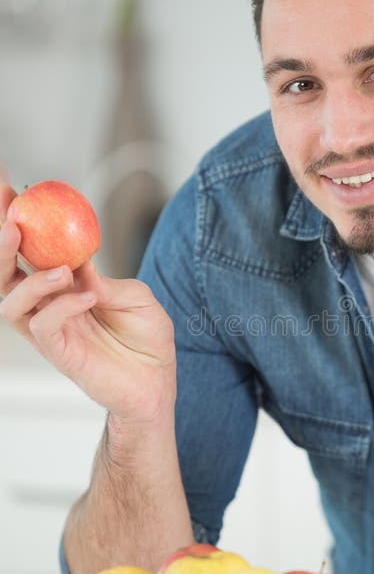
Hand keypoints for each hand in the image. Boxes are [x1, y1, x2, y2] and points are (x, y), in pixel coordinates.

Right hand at [0, 181, 175, 419]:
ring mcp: (50, 331)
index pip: (29, 253)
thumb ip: (106, 278)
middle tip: (11, 219)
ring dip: (31, 279)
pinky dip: (60, 306)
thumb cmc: (148, 340)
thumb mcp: (137, 297)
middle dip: (0, 244)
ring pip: (11, 302)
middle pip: (4, 275)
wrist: (158, 384)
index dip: (14, 224)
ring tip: (61, 269)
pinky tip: (86, 297)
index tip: (11, 190)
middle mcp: (48, 307)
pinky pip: (43, 326)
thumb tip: (79, 258)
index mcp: (63, 288)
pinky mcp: (59, 353)